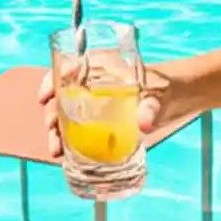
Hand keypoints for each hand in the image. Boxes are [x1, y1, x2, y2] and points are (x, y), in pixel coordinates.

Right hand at [37, 63, 177, 158]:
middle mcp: (90, 83)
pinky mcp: (96, 119)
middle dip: (52, 115)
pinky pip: (76, 128)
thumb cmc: (164, 88)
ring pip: (65, 114)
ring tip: (56, 150)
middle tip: (52, 133)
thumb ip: (149, 109)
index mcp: (101, 67)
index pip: (67, 68)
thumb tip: (144, 125)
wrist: (174, 99)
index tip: (45, 98)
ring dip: (56, 132)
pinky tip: (65, 154)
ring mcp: (92, 102)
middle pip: (61, 96)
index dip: (51, 82)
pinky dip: (68, 140)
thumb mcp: (156, 97)